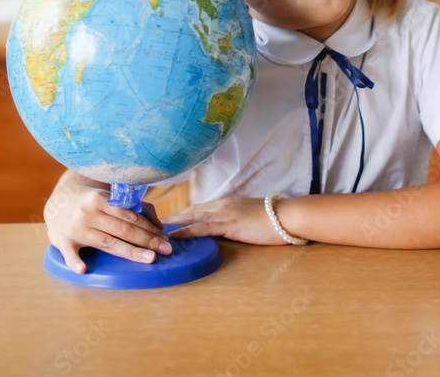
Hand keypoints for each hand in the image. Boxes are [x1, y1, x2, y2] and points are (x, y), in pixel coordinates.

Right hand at [45, 178, 171, 273]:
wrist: (58, 204)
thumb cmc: (91, 203)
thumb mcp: (109, 199)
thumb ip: (135, 208)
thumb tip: (158, 224)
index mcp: (100, 199)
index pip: (130, 216)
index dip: (150, 228)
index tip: (165, 238)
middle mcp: (88, 212)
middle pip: (123, 230)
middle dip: (148, 241)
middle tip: (166, 250)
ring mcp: (76, 227)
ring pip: (108, 242)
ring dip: (131, 252)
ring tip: (150, 259)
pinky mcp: (64, 240)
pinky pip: (70, 253)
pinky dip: (75, 262)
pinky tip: (84, 270)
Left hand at [165, 197, 291, 244]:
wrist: (287, 216)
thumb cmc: (273, 219)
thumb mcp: (250, 217)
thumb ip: (236, 219)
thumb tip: (227, 227)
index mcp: (227, 203)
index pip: (199, 208)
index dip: (183, 213)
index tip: (167, 218)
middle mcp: (221, 205)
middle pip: (190, 211)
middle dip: (172, 217)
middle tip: (152, 223)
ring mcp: (224, 214)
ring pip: (192, 218)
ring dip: (173, 224)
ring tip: (155, 230)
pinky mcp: (228, 225)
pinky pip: (201, 228)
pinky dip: (185, 231)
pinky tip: (173, 236)